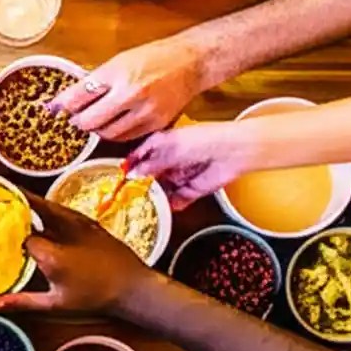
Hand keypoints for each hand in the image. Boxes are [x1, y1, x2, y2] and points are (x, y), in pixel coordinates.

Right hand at [0, 192, 151, 315]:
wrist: (133, 286)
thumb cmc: (93, 297)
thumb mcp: (56, 303)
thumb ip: (24, 302)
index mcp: (51, 253)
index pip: (19, 236)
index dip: (3, 232)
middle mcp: (62, 232)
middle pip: (31, 209)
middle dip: (13, 204)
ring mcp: (77, 223)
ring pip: (47, 205)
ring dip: (29, 201)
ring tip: (12, 196)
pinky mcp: (88, 222)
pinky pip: (61, 208)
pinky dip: (47, 206)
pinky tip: (40, 209)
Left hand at [51, 37, 204, 140]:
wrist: (190, 63)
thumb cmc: (153, 57)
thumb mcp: (119, 61)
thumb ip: (96, 80)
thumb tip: (70, 98)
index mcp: (118, 72)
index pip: (79, 94)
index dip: (62, 104)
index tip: (53, 108)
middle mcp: (130, 93)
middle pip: (90, 120)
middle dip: (78, 121)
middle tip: (75, 118)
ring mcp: (144, 111)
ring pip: (107, 133)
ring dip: (96, 130)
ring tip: (95, 121)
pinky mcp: (155, 124)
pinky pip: (126, 137)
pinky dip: (114, 134)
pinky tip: (113, 125)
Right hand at [127, 122, 254, 208]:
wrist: (232, 151)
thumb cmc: (203, 140)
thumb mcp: (170, 149)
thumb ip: (150, 163)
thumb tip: (132, 173)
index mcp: (162, 143)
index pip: (140, 155)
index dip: (129, 165)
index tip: (119, 176)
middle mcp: (170, 160)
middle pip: (149, 175)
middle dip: (139, 185)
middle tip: (127, 195)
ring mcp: (180, 175)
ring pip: (161, 190)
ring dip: (153, 198)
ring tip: (142, 206)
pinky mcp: (191, 189)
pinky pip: (176, 200)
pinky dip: (170, 206)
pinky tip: (162, 210)